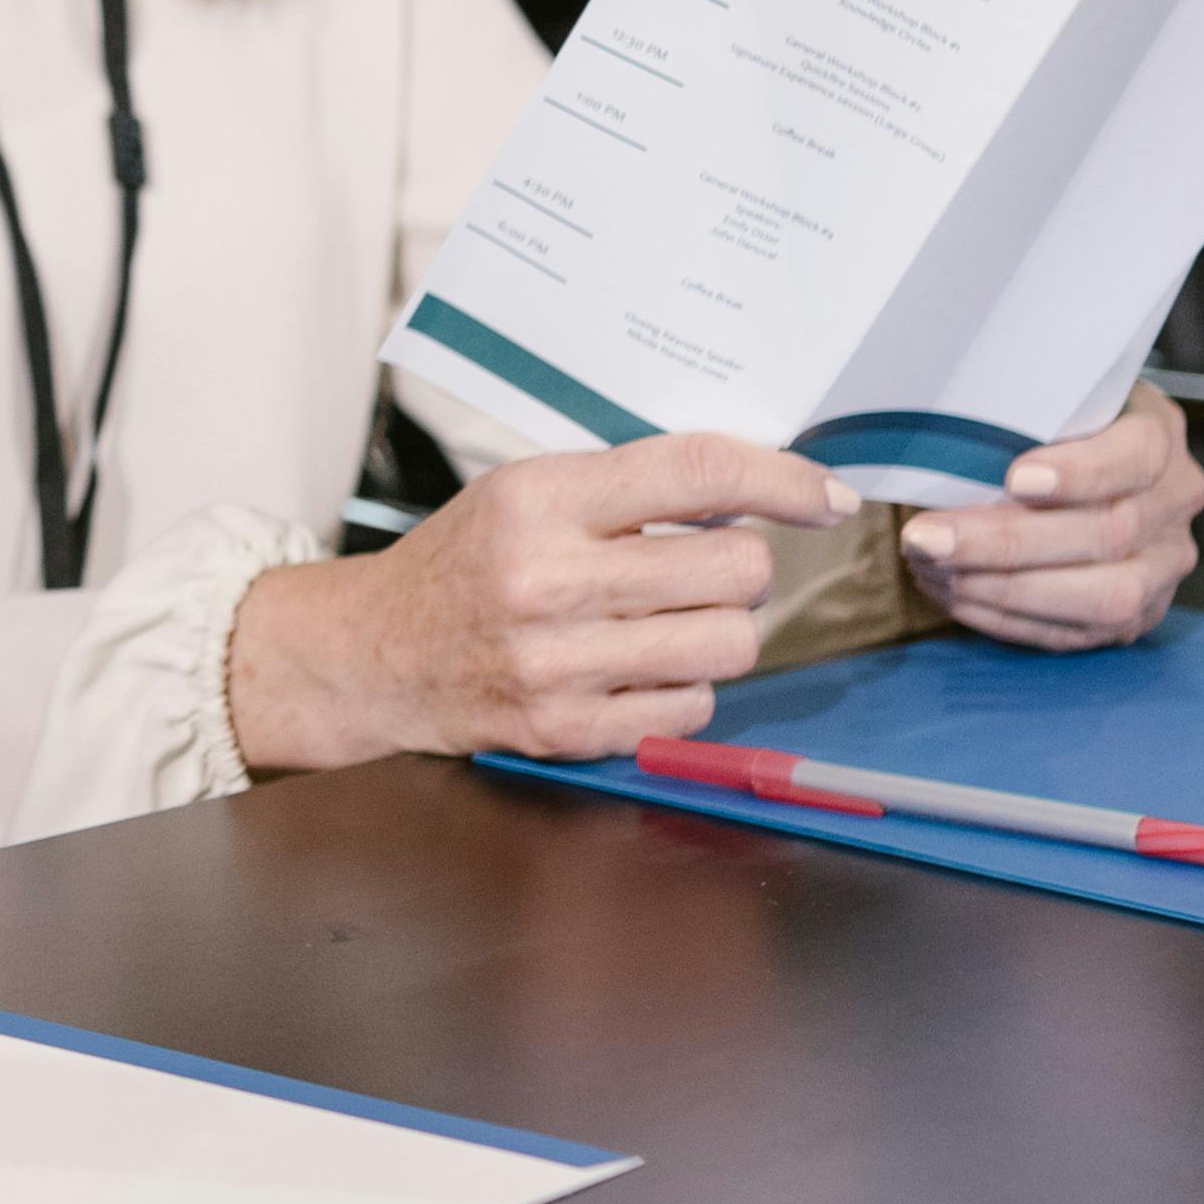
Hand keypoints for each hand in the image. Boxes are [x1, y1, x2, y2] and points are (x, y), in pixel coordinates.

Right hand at [227, 431, 854, 772]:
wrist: (376, 655)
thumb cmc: (466, 562)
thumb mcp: (527, 491)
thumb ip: (629, 485)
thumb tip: (757, 490)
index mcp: (540, 499)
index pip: (696, 473)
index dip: (782, 481)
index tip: (826, 497)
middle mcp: (549, 580)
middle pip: (736, 570)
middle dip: (742, 568)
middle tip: (706, 568)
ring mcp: (559, 664)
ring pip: (730, 646)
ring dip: (719, 631)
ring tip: (669, 620)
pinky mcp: (568, 730)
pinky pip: (694, 709)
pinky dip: (684, 688)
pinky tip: (636, 668)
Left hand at [900, 385, 1203, 651]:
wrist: (1088, 466)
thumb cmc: (1053, 424)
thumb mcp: (1050, 397)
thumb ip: (1023, 411)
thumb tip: (948, 436)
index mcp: (1158, 433)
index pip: (1135, 456)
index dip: (1081, 473)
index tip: (1015, 479)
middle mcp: (1174, 502)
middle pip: (1108, 532)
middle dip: (1006, 542)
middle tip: (928, 538)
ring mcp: (1164, 565)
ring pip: (1103, 596)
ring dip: (1004, 588)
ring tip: (932, 570)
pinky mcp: (1137, 614)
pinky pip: (1077, 631)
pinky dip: (1006, 617)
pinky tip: (953, 594)